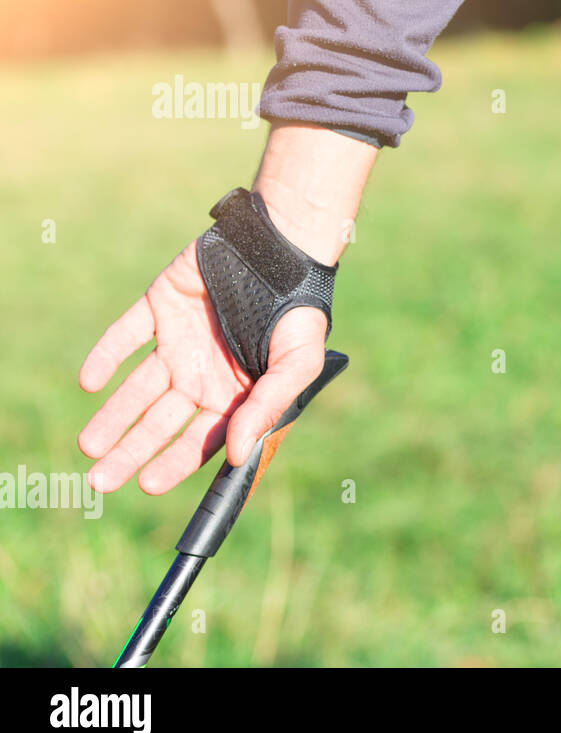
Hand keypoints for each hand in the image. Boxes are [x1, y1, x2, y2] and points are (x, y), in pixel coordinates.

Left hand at [78, 240, 326, 494]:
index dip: (173, 462)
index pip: (199, 438)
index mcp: (234, 393)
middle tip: (101, 481)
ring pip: (136, 388)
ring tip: (90, 447)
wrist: (283, 247)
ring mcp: (178, 340)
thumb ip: (267, 407)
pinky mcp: (159, 306)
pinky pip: (126, 336)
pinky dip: (106, 357)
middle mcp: (201, 373)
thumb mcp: (297, 364)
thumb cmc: (300, 312)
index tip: (147, 485)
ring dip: (112, 417)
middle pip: (160, 422)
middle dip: (131, 452)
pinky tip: (90, 383)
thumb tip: (237, 455)